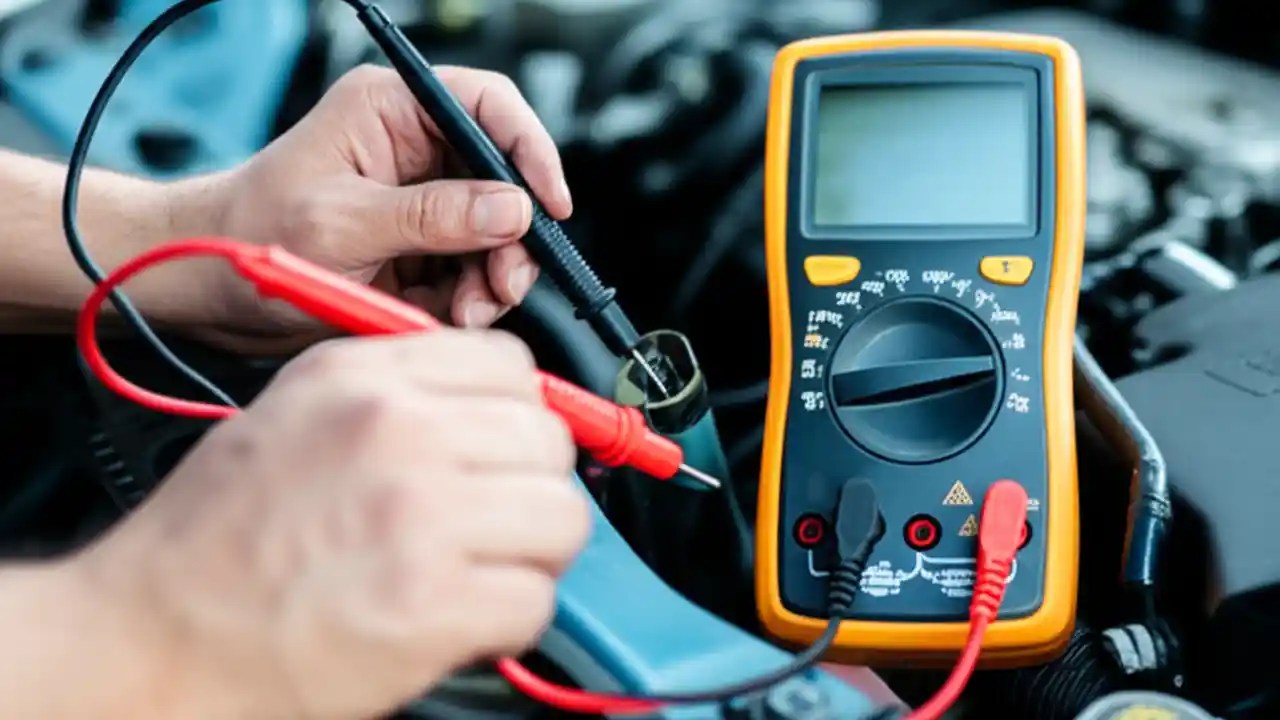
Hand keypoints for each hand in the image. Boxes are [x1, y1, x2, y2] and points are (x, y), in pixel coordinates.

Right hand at [70, 331, 589, 718]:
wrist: (153, 636)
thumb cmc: (212, 537)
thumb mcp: (295, 414)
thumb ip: (397, 395)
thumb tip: (495, 410)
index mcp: (364, 378)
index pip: (512, 366)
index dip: (517, 415)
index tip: (504, 451)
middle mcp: (398, 433)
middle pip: (548, 440)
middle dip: (531, 486)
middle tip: (495, 521)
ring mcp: (421, 518)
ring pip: (561, 519)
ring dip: (532, 555)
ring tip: (481, 572)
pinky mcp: (432, 607)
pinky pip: (535, 601)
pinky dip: (509, 620)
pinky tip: (461, 619)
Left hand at [178, 64, 571, 346]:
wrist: (210, 288)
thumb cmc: (250, 235)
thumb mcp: (342, 224)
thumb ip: (430, 217)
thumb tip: (511, 210)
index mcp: (390, 111)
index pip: (487, 106)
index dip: (529, 150)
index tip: (550, 205)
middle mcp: (414, 150)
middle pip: (505, 180)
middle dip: (512, 237)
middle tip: (502, 283)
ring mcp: (420, 202)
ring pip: (497, 233)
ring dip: (493, 277)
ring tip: (464, 309)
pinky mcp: (420, 248)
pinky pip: (472, 269)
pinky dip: (469, 298)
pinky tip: (445, 313)